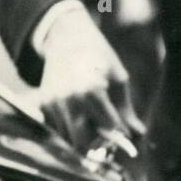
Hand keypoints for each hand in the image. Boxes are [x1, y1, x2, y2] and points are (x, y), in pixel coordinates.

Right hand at [37, 9, 144, 153]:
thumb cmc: (99, 57)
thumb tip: (139, 133)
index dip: (118, 133)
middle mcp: (68, 98)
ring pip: (66, 138)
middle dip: (96, 143)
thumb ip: (126, 109)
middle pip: (81, 143)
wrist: (68, 37)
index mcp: (91, 90)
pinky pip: (55, 129)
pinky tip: (77, 116)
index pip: (108, 128)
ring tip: (92, 122)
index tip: (124, 132)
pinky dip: (67, 129)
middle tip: (107, 135)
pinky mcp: (42, 103)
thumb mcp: (118, 78)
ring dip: (81, 137)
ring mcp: (52, 102)